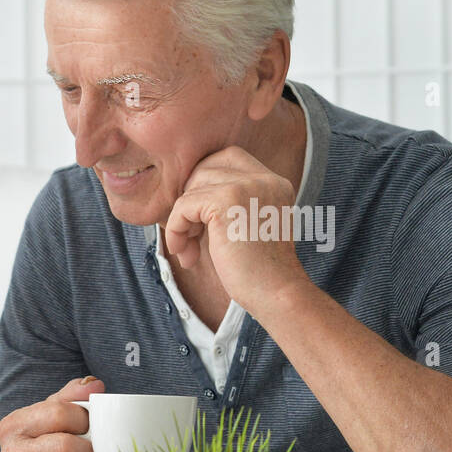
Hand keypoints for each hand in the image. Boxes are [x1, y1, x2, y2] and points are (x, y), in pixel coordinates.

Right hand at [0, 375, 106, 451]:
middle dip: (91, 448)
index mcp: (14, 426)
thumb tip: (94, 384)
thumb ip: (71, 396)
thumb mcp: (48, 417)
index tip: (87, 424)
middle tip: (96, 450)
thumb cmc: (42, 449)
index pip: (58, 413)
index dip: (83, 418)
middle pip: (68, 446)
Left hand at [163, 146, 311, 317]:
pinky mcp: (227, 201)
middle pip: (204, 168)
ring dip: (180, 222)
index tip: (199, 220)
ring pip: (190, 189)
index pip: (226, 158)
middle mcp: (264, 178)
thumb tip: (186, 196)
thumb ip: (228, 206)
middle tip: (190, 236)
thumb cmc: (258, 271)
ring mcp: (247, 186)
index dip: (203, 184)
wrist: (276, 293)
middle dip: (189, 201)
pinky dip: (175, 231)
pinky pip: (183, 207)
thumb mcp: (248, 227)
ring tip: (189, 250)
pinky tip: (187, 256)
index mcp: (273, 182)